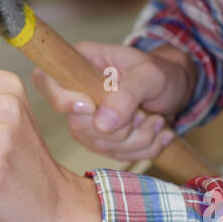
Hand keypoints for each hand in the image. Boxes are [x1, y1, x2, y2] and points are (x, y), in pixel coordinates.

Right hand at [32, 41, 194, 162]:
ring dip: (139, 139)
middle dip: (121, 128)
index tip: (90, 105)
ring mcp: (87, 121)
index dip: (62, 99)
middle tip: (144, 113)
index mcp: (79, 65)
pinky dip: (145, 148)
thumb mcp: (150, 75)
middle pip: (78, 124)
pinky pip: (118, 156)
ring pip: (102, 145)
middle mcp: (77, 94)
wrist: (176, 88)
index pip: (46, 82)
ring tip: (157, 120)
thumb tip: (101, 124)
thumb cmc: (161, 72)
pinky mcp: (102, 141)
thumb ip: (126, 96)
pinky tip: (159, 131)